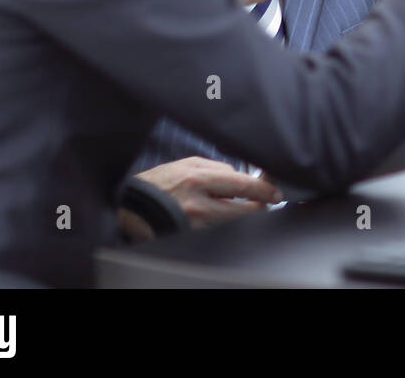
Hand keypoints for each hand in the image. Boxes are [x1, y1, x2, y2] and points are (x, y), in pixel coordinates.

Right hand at [123, 157, 284, 237]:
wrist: (128, 207)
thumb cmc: (160, 182)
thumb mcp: (187, 165)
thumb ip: (217, 170)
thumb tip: (243, 178)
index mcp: (198, 179)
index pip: (243, 185)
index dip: (264, 191)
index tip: (276, 193)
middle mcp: (198, 204)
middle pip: (244, 211)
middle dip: (258, 208)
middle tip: (262, 204)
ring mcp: (193, 226)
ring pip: (233, 225)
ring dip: (240, 218)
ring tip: (235, 210)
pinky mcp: (188, 239)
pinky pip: (217, 235)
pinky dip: (223, 227)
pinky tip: (218, 221)